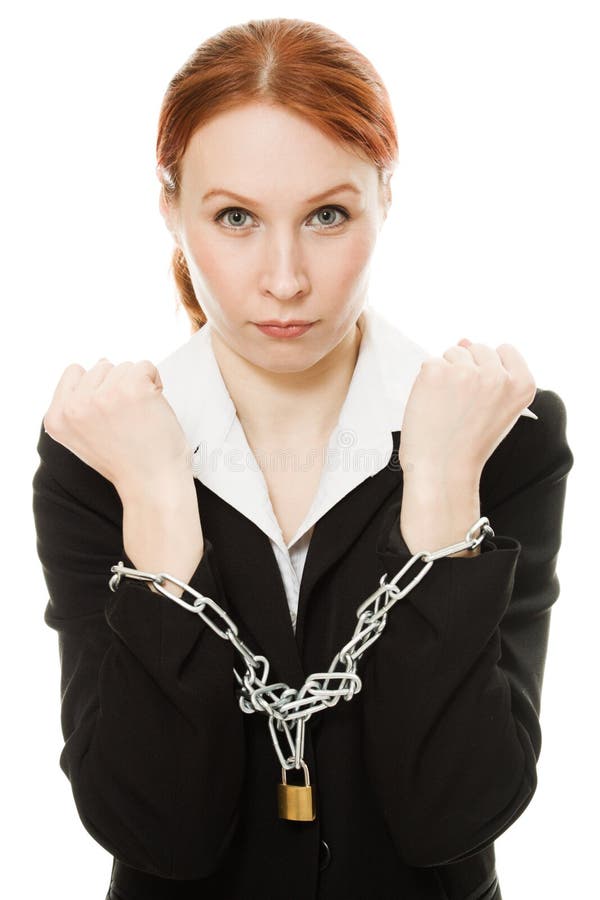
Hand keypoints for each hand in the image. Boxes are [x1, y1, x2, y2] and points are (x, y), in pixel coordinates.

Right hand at [43, 357, 192, 496]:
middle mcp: (74, 407)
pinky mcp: (131, 389)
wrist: (153, 485)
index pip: (74, 373)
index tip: (110, 415)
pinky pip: (146, 366)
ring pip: (124, 367)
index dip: (99, 389)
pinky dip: (155, 383)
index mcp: (57, 418)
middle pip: (101, 367)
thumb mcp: (85, 437)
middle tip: (129, 421)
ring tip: (141, 418)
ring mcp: (102, 396)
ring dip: (138, 387)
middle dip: (119, 387)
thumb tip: (96, 366)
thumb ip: (81, 405)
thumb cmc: (130, 464)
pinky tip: (153, 409)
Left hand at [399, 338, 536, 481]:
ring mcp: (466, 372)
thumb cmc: (467, 445)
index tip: (482, 395)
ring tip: (448, 407)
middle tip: (462, 407)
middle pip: (477, 348)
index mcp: (522, 385)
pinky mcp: (436, 371)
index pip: (505, 350)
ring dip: (446, 374)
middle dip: (467, 370)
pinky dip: (427, 382)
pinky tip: (432, 405)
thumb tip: (464, 340)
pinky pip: (430, 363)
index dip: (489, 369)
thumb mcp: (494, 408)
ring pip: (452, 353)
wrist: (442, 470)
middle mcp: (497, 376)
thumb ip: (489, 373)